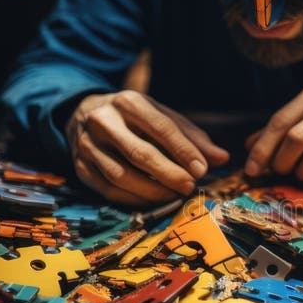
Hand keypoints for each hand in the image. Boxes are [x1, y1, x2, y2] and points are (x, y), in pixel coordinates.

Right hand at [66, 90, 229, 204]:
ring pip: (121, 176)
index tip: (202, 169)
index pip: (160, 127)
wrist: (83, 114)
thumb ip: (191, 136)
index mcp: (129, 102)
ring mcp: (87, 145)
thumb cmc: (133, 117)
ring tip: (174, 195)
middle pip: (140, 153)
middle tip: (190, 186)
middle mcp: (104, 121)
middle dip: (169, 174)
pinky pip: (108, 190)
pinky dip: (133, 199)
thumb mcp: (161, 116)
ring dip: (152, 191)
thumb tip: (222, 158)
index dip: (183, 150)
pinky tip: (153, 200)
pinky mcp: (80, 167)